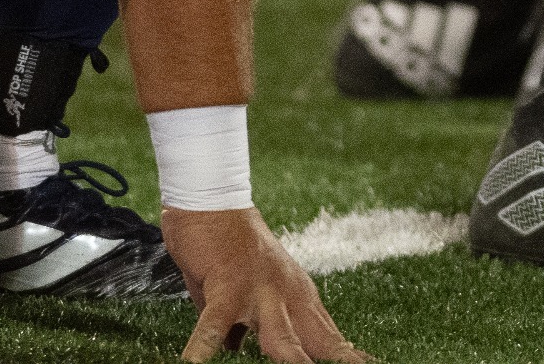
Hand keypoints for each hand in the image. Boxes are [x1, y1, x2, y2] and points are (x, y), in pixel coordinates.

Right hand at [162, 208, 366, 362]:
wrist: (211, 197)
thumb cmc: (226, 245)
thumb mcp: (244, 290)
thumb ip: (244, 323)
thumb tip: (235, 349)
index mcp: (297, 295)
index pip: (330, 337)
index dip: (348, 358)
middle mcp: (287, 294)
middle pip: (319, 342)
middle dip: (336, 363)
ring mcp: (259, 292)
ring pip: (282, 340)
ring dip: (293, 363)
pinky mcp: (227, 288)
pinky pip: (216, 325)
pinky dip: (206, 346)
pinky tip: (195, 363)